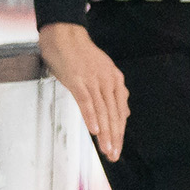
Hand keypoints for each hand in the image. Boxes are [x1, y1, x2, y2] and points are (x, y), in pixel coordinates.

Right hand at [39, 22, 128, 160]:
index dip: (119, 132)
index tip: (117, 149)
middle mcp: (108, 82)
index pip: (119, 112)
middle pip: (114, 114)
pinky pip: (86, 101)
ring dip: (105, 133)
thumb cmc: (80, 55)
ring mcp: (93, 81)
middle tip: (113, 155)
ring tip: (106, 150)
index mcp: (115, 81)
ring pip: (102, 111)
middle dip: (114, 138)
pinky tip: (94, 130)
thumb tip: (124, 113)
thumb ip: (113, 93)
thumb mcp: (102, 73)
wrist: (64, 34)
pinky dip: (91, 116)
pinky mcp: (78, 80)